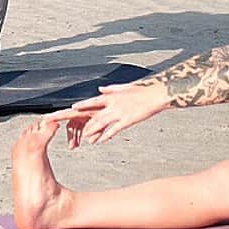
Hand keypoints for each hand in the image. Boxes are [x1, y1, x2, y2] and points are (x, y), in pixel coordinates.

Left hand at [44, 80, 169, 145]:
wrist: (155, 94)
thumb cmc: (141, 91)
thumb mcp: (123, 88)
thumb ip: (110, 90)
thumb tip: (100, 89)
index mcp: (112, 96)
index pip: (93, 101)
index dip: (82, 104)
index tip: (73, 107)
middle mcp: (113, 104)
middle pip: (94, 113)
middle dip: (83, 120)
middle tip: (74, 125)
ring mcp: (119, 112)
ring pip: (102, 123)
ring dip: (92, 130)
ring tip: (84, 137)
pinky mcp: (127, 120)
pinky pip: (114, 129)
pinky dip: (106, 135)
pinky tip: (99, 141)